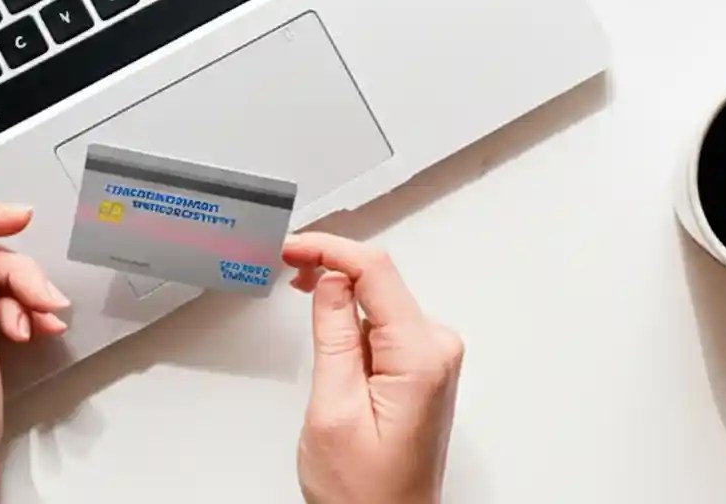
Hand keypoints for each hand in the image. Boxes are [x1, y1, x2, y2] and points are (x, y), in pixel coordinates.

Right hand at [283, 233, 464, 503]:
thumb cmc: (364, 493)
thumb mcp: (332, 409)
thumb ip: (334, 336)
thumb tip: (331, 281)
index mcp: (421, 356)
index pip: (377, 272)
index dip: (330, 249)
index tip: (294, 246)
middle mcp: (438, 350)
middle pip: (381, 281)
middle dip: (332, 269)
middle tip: (287, 265)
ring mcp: (434, 359)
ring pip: (381, 302)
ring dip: (342, 297)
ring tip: (302, 299)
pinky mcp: (423, 369)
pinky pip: (387, 326)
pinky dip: (355, 319)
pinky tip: (330, 328)